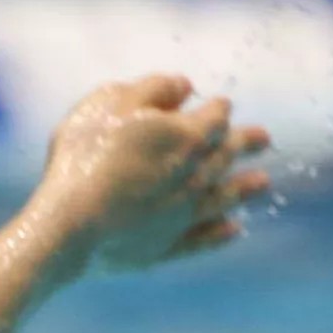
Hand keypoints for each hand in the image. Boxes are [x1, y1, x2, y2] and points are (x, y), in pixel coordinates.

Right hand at [30, 74, 271, 272]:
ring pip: (224, 197)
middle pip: (227, 154)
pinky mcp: (166, 247)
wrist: (68, 227)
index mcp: (187, 135)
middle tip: (264, 139)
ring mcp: (184, 215)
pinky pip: (203, 239)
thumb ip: (152, 88)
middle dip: (245, 142)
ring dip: (244, 188)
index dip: (217, 108)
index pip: (215, 115)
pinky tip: (234, 231)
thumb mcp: (109, 103)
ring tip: (263, 183)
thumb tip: (184, 86)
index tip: (220, 105)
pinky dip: (220, 234)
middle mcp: (196, 175)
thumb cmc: (84, 158)